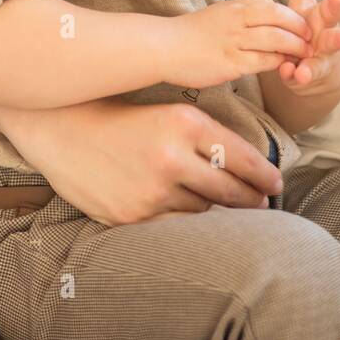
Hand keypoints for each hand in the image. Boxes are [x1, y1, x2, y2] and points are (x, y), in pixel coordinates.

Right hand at [0, 94, 283, 224]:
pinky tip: (196, 222)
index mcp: (185, 122)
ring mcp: (151, 190)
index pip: (242, 156)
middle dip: (252, 199)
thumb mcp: (168, 112)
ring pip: (204, 210)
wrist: (63, 130)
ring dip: (217, 211)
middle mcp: (171, 157)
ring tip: (228, 211)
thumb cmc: (122, 117)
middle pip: (230, 189)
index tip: (276, 183)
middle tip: (264, 204)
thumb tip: (250, 166)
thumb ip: (207, 137)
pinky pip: (176, 227)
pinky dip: (189, 224)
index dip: (265, 175)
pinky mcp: (132, 215)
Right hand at [162, 0, 313, 88]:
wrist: (166, 46)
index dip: (293, 17)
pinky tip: (283, 67)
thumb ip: (242, 14)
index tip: (303, 26)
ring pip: (275, 39)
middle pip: (280, 19)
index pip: (274, 6)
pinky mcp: (231, 62)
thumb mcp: (220, 14)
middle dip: (299, 30)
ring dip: (294, 47)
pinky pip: (262, 61)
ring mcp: (234, 40)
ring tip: (303, 55)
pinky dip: (278, 63)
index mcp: (236, 6)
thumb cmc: (191, 33)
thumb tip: (263, 15)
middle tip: (310, 41)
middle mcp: (237, 20)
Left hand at [277, 0, 339, 93]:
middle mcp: (324, 40)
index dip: (336, 2)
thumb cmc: (308, 30)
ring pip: (319, 64)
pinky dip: (293, 76)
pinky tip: (288, 73)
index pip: (331, 9)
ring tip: (307, 71)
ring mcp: (318, 61)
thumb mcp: (305, 6)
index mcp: (322, 20)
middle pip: (335, 37)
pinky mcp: (306, 78)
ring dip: (313, 68)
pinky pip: (298, 77)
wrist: (317, 71)